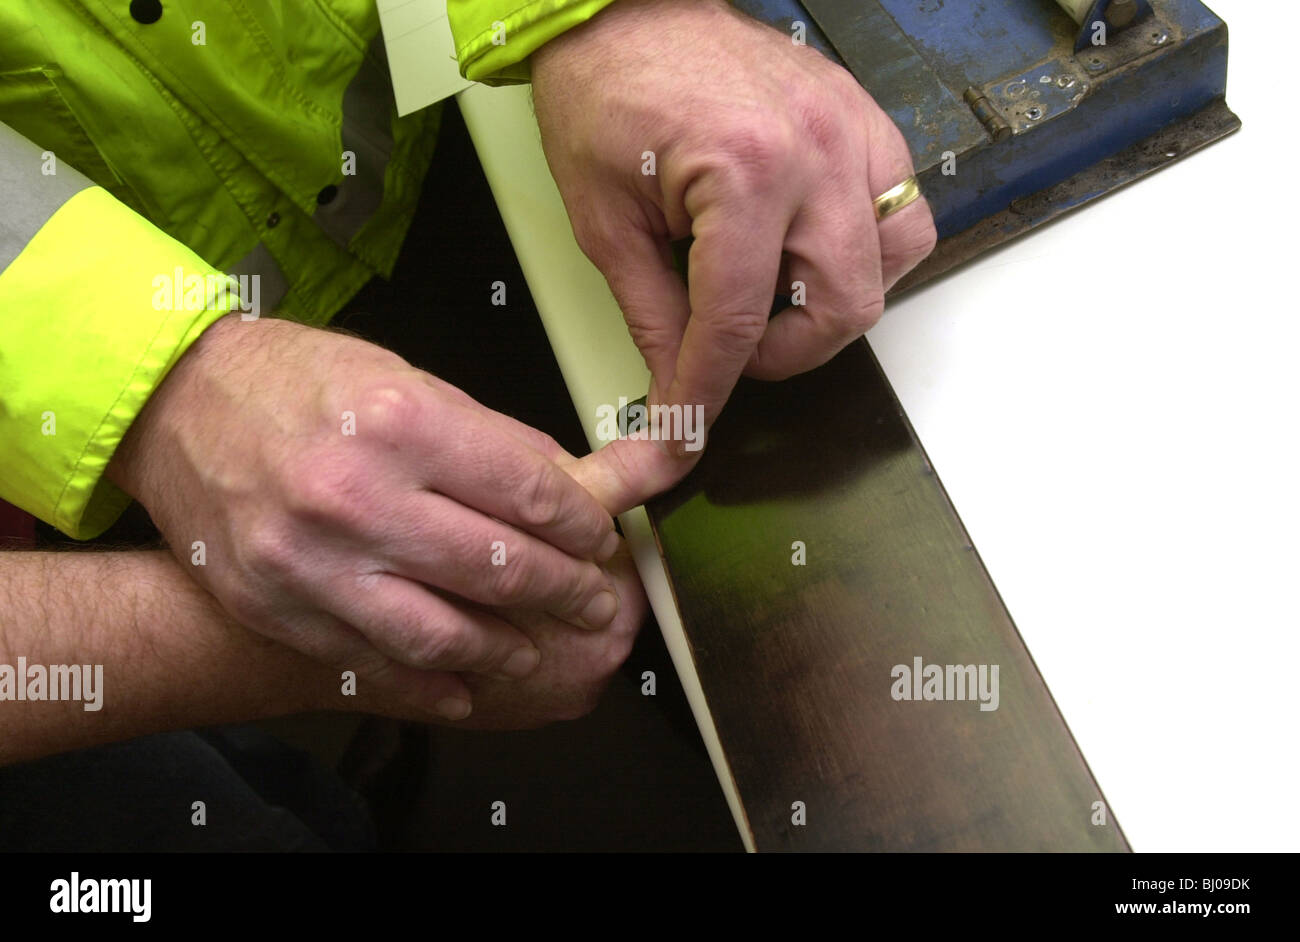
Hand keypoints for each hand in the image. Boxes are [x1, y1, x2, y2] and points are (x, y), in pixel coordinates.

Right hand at [108, 315, 629, 720]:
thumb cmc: (294, 381)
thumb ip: (496, 440)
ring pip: (443, 631)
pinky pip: (373, 661)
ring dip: (508, 647)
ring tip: (536, 644)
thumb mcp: (407, 379)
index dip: (585, 526)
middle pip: (499, 566)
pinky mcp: (277, 605)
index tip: (601, 539)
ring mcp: (310, 560)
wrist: (174, 403)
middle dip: (567, 590)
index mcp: (399, 421)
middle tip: (595, 600)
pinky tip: (465, 683)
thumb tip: (576, 486)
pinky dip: (430, 681)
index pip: (530, 493)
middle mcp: (355, 494)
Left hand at [532, 0, 936, 438]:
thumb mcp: (607, 222)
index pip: (737, 322)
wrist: (623, 8)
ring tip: (777, 296)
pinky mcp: (860, 118)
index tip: (688, 424)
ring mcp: (849, 129)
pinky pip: (900, 205)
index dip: (708, 387)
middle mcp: (815, 151)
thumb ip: (652, 314)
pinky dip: (865, 246)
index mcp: (743, 173)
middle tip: (733, 351)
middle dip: (785, 353)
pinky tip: (811, 245)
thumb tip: (675, 383)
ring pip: (892, 262)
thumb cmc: (605, 93)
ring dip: (837, 301)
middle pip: (842, 306)